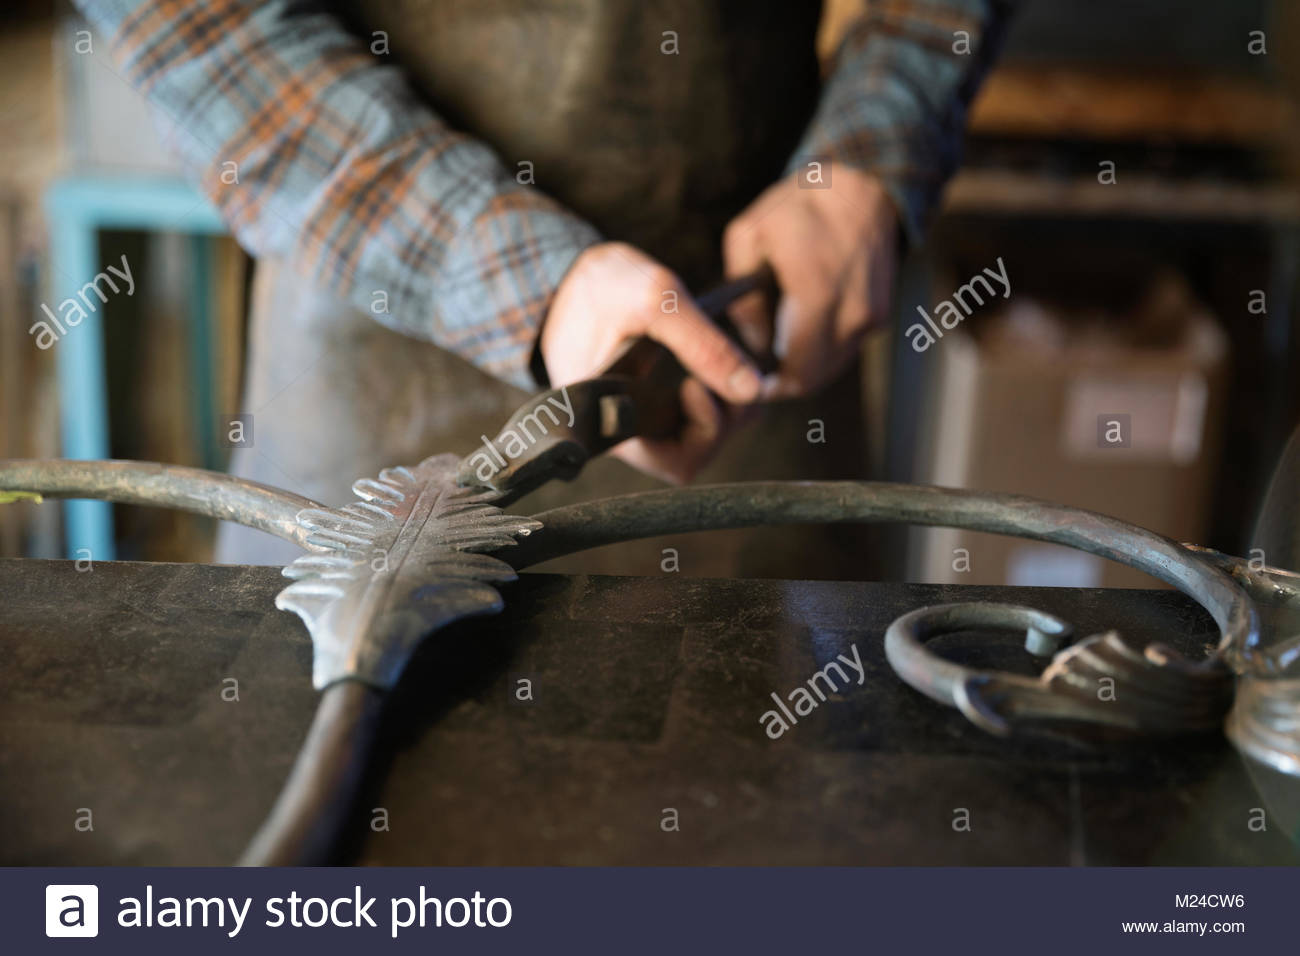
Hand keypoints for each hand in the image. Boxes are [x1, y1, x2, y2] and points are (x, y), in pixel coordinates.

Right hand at [539, 242, 762, 483]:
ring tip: (725, 363)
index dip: (702, 432)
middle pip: (695, 453)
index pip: (674, 461)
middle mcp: (629, 431)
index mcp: (614, 420)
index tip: (695, 385)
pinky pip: (697, 416)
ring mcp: (642, 419)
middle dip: (723, 416)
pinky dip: (720, 393)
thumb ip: (703, 345)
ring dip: (727, 406)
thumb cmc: (599, 289)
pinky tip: (723, 363)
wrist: (569, 278)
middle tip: (726, 371)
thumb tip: (753, 390)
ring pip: (701, 437)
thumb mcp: (654, 300)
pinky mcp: (652, 403)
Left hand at [724, 164, 898, 397]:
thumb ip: (744, 297)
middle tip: (756, 372)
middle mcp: (852, 311)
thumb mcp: (749, 236)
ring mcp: (871, 315)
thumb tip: (754, 342)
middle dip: (784, 381)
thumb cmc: (802, 205)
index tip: (748, 384)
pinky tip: (802, 328)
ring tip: (776, 349)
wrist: (866, 183)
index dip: (770, 386)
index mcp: (817, 293)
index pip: (796, 369)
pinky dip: (824, 347)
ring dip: (805, 365)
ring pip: (832, 366)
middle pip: (814, 377)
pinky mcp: (880, 314)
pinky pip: (846, 346)